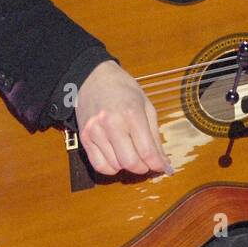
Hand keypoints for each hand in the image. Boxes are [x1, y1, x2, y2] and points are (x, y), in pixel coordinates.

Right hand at [74, 60, 173, 175]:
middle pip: (130, 162)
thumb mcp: (146, 106)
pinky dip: (111, 167)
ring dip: (127, 167)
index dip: (157, 164)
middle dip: (143, 168)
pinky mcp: (84, 137)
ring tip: (132, 154)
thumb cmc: (124, 90)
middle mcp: (111, 123)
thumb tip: (163, 162)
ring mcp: (95, 131)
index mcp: (132, 113)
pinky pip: (99, 165)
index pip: (146, 150)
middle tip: (148, 163)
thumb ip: (155, 135)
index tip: (163, 168)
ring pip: (115, 166)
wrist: (93, 78)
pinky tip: (117, 157)